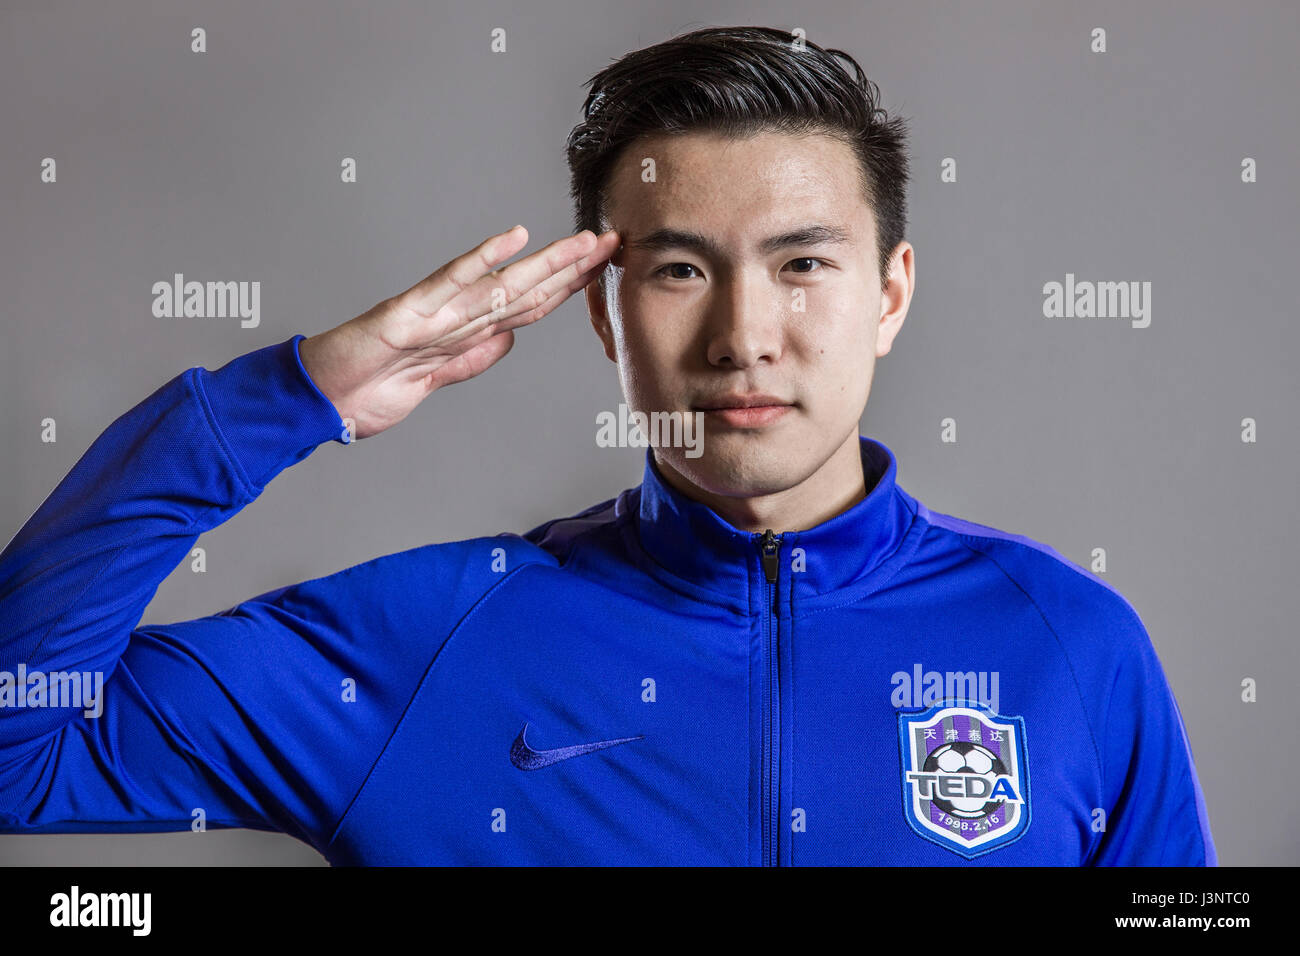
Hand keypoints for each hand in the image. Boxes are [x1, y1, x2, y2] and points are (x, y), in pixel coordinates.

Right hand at [299, 225, 619, 439]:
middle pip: (525, 289)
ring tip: (584, 242)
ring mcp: (432, 311)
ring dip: (546, 263)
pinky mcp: (405, 313)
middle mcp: (454, 315)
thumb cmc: (367, 388)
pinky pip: (448, 283)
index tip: (602, 269)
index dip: (568, 287)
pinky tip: (511, 238)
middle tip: (612, 243)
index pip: (528, 305)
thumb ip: (471, 359)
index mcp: (464, 331)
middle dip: (572, 268)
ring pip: (501, 283)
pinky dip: (480, 260)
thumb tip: (508, 342)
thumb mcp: (433, 380)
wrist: (320, 399)